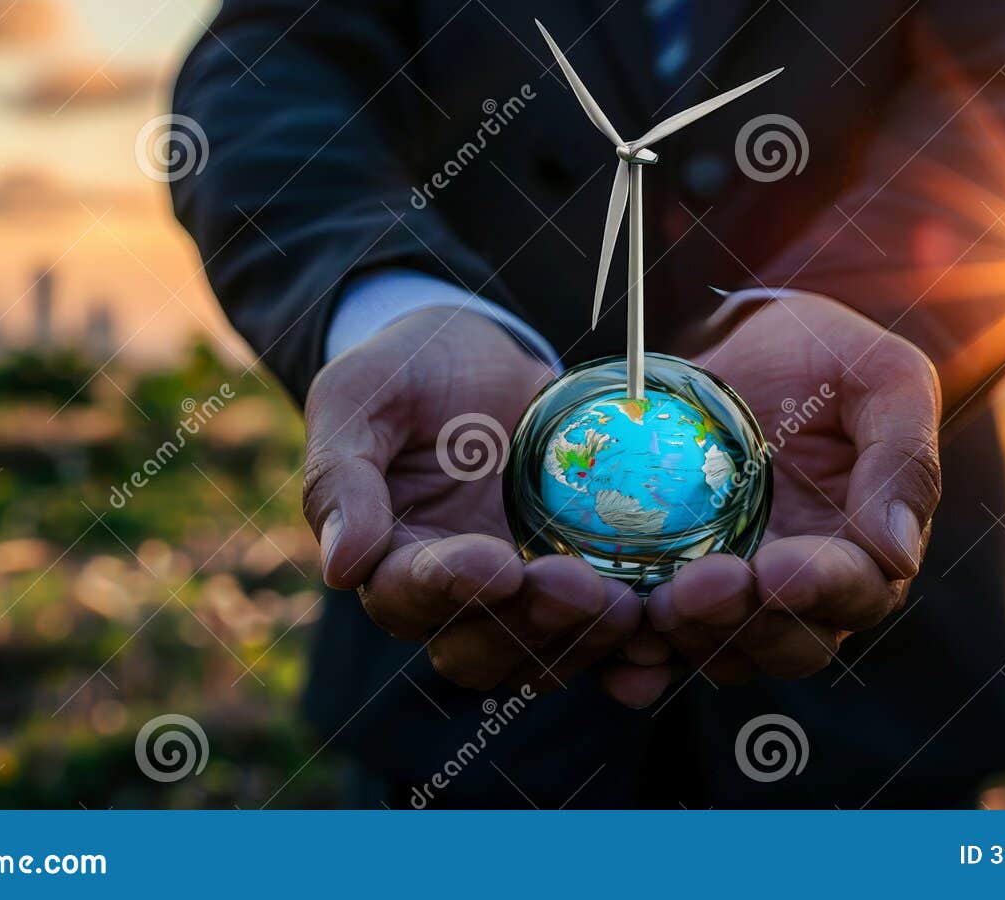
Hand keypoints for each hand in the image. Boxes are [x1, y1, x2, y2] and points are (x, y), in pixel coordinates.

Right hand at [303, 308, 642, 692]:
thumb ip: (342, 475)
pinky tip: (661, 634)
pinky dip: (630, 648)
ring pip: (544, 653)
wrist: (479, 352)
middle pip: (479, 647)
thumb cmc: (406, 368)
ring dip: (584, 641)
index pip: (408, 595)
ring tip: (628, 607)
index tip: (497, 566)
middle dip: (529, 626)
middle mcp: (453, 594)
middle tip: (575, 586)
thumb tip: (342, 568)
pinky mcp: (579, 580)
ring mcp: (520, 594)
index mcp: (389, 557)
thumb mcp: (359, 396)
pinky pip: (601, 633)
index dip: (451, 588)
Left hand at [639, 293, 940, 685]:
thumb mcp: (882, 378)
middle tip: (696, 589)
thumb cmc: (822, 354)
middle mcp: (808, 584)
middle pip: (790, 641)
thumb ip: (904, 456)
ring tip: (655, 604)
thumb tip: (899, 555)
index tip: (771, 572)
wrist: (733, 343)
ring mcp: (740, 590)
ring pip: (726, 651)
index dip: (817, 589)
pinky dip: (643, 652)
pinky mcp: (677, 586)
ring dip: (692, 637)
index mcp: (869, 543)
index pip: (859, 591)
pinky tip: (619, 637)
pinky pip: (664, 639)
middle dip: (745, 622)